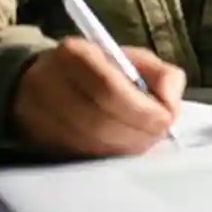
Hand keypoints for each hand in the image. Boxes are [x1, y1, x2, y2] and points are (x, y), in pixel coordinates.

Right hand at [12, 37, 185, 155]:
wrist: (44, 81)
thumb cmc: (100, 69)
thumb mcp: (133, 59)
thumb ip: (162, 75)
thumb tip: (172, 102)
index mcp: (75, 55)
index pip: (109, 89)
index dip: (142, 110)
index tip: (166, 118)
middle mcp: (49, 84)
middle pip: (99, 122)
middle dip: (138, 133)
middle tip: (159, 134)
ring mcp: (39, 115)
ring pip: (90, 144)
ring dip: (126, 147)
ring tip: (144, 140)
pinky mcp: (40, 140)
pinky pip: (81, 156)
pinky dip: (110, 155)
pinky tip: (124, 148)